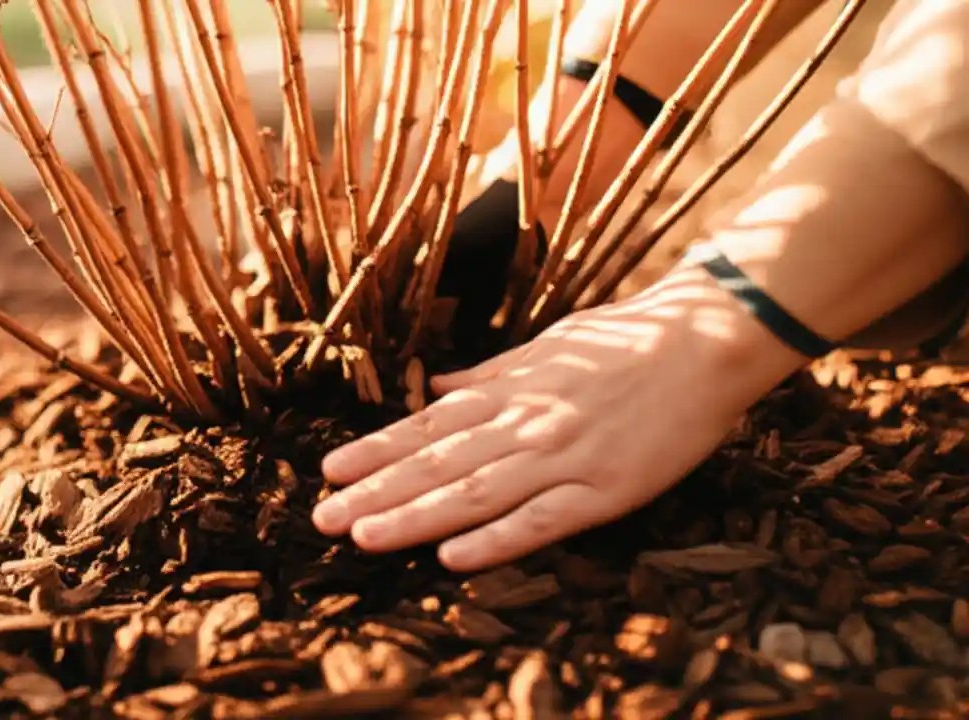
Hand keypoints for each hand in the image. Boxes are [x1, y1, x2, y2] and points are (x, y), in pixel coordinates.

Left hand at [313, 265, 803, 571]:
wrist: (705, 336)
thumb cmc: (625, 342)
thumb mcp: (547, 347)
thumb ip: (489, 374)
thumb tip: (437, 388)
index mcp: (510, 390)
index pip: (428, 428)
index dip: (376, 451)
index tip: (330, 471)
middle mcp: (525, 423)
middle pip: (437, 464)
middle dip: (376, 492)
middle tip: (325, 518)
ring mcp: (563, 455)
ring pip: (475, 492)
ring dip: (414, 516)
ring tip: (365, 537)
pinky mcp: (606, 487)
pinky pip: (543, 519)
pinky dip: (496, 538)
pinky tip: (454, 558)